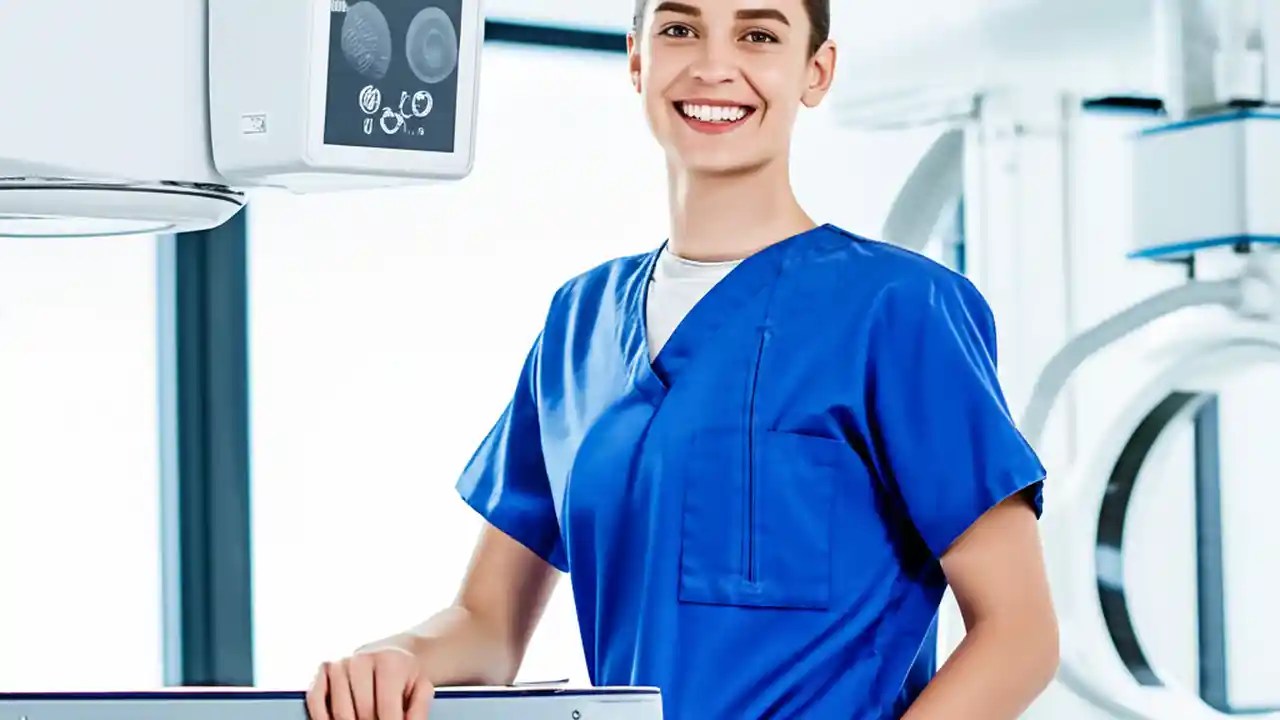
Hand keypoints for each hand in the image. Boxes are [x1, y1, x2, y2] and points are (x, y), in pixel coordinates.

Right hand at [306, 646, 434, 719]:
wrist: (391, 653)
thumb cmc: (405, 677)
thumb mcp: (421, 689)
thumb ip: (418, 711)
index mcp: (389, 663)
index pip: (386, 710)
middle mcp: (361, 660)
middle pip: (362, 714)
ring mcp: (340, 664)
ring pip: (339, 713)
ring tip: (366, 719)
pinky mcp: (324, 670)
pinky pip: (315, 701)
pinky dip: (322, 718)